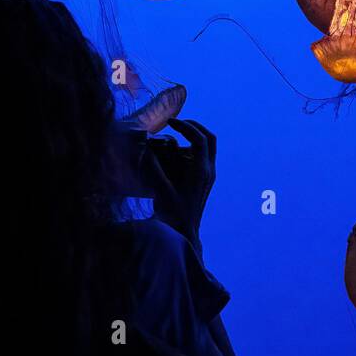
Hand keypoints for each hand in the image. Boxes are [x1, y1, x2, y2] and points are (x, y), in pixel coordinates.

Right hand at [140, 119, 215, 246]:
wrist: (184, 233)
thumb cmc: (173, 214)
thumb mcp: (161, 189)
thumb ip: (153, 167)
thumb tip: (145, 146)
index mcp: (201, 172)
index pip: (199, 140)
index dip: (185, 127)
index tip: (170, 122)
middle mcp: (208, 171)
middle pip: (210, 138)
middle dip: (194, 126)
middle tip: (176, 122)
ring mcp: (208, 176)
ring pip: (209, 147)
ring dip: (193, 136)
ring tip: (175, 133)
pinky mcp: (204, 180)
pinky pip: (203, 157)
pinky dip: (191, 149)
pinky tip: (174, 152)